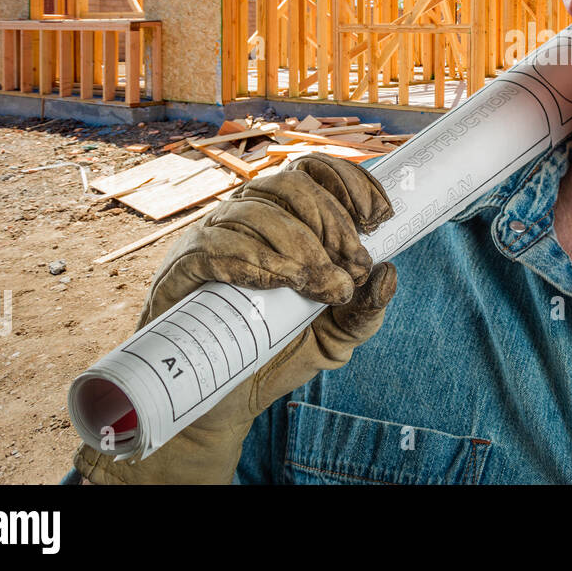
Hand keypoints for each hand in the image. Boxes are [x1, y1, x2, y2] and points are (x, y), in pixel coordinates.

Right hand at [74, 153, 396, 483]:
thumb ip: (365, 310)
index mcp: (287, 218)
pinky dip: (255, 259)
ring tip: (323, 287)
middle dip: (332, 222)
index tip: (379, 217)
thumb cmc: (281, 353)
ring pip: (256, 210)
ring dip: (300, 246)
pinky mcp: (183, 268)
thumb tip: (388, 273)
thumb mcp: (337, 337)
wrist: (227, 400)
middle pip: (290, 184)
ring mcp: (213, 237)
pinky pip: (216, 245)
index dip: (350, 182)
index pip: (315, 170)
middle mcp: (249, 216)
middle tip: (352, 269)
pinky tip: (281, 281)